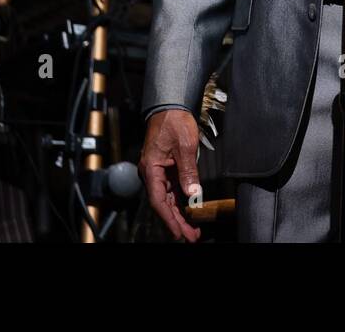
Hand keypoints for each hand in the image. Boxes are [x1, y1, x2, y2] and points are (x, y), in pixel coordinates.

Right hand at [138, 109, 202, 241]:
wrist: (170, 106)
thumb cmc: (173, 122)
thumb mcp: (185, 146)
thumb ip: (188, 171)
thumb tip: (192, 195)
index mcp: (151, 169)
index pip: (158, 200)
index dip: (169, 219)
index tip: (178, 232)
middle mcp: (152, 174)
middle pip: (163, 204)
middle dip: (177, 222)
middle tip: (190, 237)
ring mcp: (159, 173)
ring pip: (168, 200)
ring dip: (179, 215)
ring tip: (192, 231)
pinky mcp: (166, 170)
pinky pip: (172, 191)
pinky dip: (180, 203)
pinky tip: (189, 213)